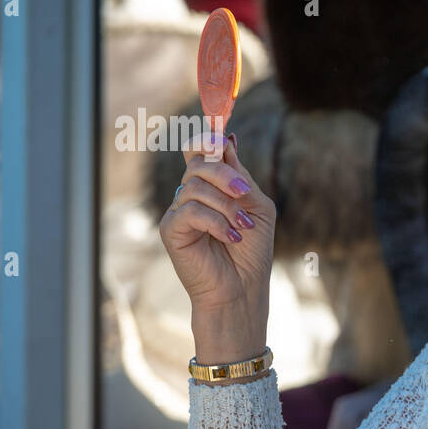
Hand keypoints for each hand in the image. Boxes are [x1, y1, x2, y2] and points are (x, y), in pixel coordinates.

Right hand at [158, 133, 274, 361]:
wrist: (242, 289)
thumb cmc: (252, 252)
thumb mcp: (257, 208)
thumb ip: (242, 177)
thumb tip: (227, 139)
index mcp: (212, 188)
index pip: (201, 152)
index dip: (209, 141)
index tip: (223, 139)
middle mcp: (192, 195)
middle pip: (198, 163)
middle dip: (225, 175)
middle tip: (244, 195)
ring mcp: (179, 212)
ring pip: (195, 186)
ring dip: (226, 205)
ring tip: (242, 228)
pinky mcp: (170, 230)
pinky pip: (190, 211)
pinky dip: (216, 222)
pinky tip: (231, 238)